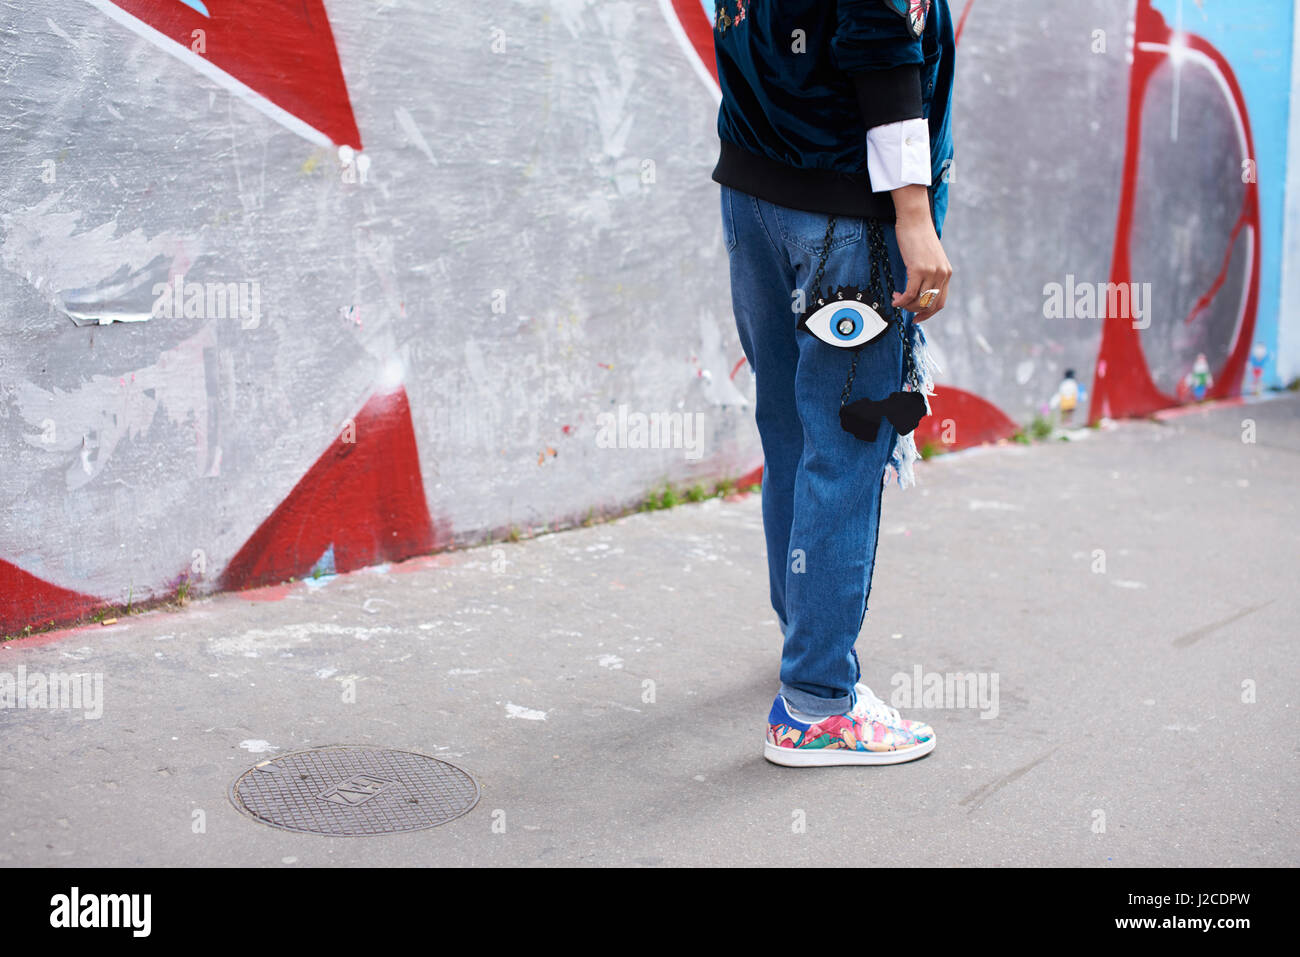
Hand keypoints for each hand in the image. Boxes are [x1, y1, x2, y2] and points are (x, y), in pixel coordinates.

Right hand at [890, 184, 950, 320]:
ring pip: (919, 301)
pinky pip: (910, 293)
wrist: (915, 219)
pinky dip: (901, 300)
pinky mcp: (919, 269)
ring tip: (897, 298)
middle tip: (902, 304)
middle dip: (914, 310)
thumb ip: (929, 273)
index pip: (941, 302)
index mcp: (946, 273)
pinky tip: (895, 298)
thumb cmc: (918, 236)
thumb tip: (919, 289)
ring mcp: (931, 272)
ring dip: (906, 305)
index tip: (916, 318)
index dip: (928, 314)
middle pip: (930, 305)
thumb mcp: (929, 258)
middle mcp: (942, 274)